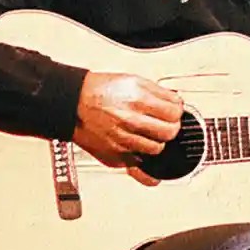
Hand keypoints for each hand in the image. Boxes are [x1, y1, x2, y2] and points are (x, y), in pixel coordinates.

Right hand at [74, 71, 183, 185]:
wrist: (72, 103)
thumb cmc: (99, 91)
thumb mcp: (132, 80)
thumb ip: (157, 92)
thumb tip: (175, 101)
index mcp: (138, 100)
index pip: (174, 112)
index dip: (177, 110)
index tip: (174, 110)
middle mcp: (131, 121)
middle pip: (169, 132)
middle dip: (171, 126)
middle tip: (165, 123)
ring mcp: (124, 141)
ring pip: (157, 149)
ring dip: (157, 142)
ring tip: (150, 135)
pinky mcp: (116, 156)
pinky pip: (139, 170)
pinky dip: (147, 169)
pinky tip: (151, 168)